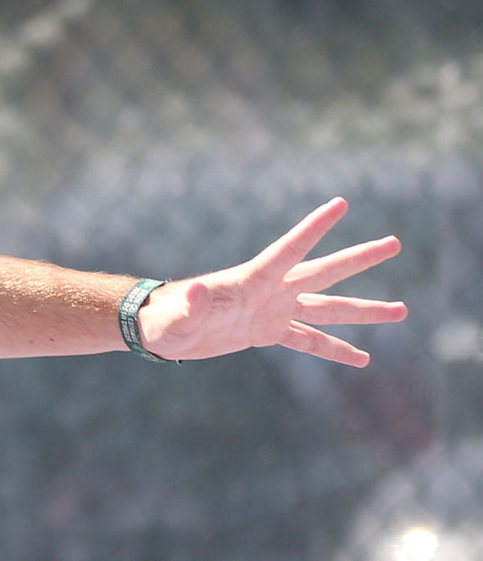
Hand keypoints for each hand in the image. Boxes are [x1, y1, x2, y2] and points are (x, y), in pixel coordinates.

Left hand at [138, 197, 406, 366]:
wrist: (160, 331)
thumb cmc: (164, 319)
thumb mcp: (178, 316)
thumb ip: (192, 304)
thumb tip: (195, 290)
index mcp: (252, 279)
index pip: (291, 248)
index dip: (315, 226)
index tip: (341, 203)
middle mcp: (270, 291)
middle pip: (324, 271)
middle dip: (359, 258)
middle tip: (395, 243)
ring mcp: (273, 310)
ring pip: (328, 308)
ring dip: (364, 311)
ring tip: (403, 310)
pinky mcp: (268, 332)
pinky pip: (310, 342)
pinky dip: (336, 349)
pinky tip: (363, 359)